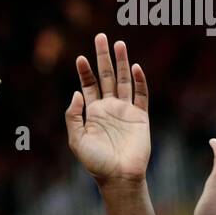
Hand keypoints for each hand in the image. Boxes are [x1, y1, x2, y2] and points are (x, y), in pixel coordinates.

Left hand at [66, 35, 150, 184]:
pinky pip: (142, 95)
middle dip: (103, 57)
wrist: (118, 177)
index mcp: (93, 112)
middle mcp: (109, 108)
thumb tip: (76, 93)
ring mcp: (126, 111)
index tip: (80, 57)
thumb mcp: (76, 140)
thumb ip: (73, 116)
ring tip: (119, 44)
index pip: (88, 85)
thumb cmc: (95, 162)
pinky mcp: (141, 117)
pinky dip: (140, 81)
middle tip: (101, 37)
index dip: (84, 71)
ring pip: (124, 80)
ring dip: (122, 62)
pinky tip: (136, 67)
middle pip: (106, 76)